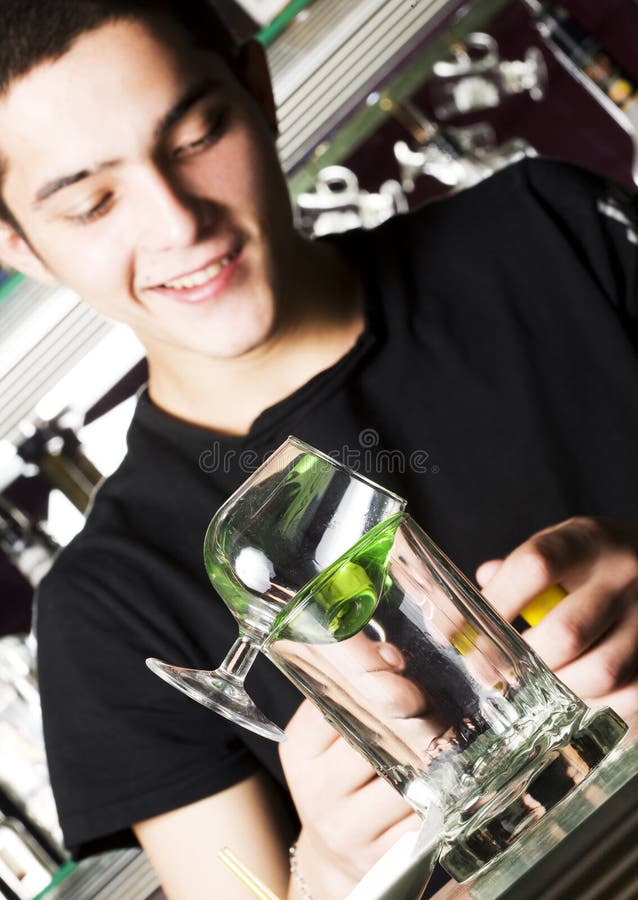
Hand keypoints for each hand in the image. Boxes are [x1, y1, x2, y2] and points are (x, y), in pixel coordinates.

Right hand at [280, 638, 425, 898]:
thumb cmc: (340, 776)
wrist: (337, 853)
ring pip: (402, 779)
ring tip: (444, 738)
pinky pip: (420, 815)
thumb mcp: (330, 733)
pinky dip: (438, 794)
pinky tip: (444, 779)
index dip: (370, 680)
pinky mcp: (381, 856)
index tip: (396, 666)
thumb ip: (354, 690)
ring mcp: (348, 829)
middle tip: (429, 703)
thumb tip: (390, 654)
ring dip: (431, 755)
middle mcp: (317, 790)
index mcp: (300, 751)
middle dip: (409, 717)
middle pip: (372, 740)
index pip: (332, 703)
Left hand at [476, 516, 637, 721]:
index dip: (494, 602)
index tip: (458, 629)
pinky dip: (593, 704)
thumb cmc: (595, 560)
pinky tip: (571, 695)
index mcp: (587, 540)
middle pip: (565, 632)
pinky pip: (625, 696)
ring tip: (532, 686)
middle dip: (521, 660)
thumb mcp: (560, 545)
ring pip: (598, 672)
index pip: (534, 567)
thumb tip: (468, 600)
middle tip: (490, 672)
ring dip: (556, 687)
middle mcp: (623, 575)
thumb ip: (515, 571)